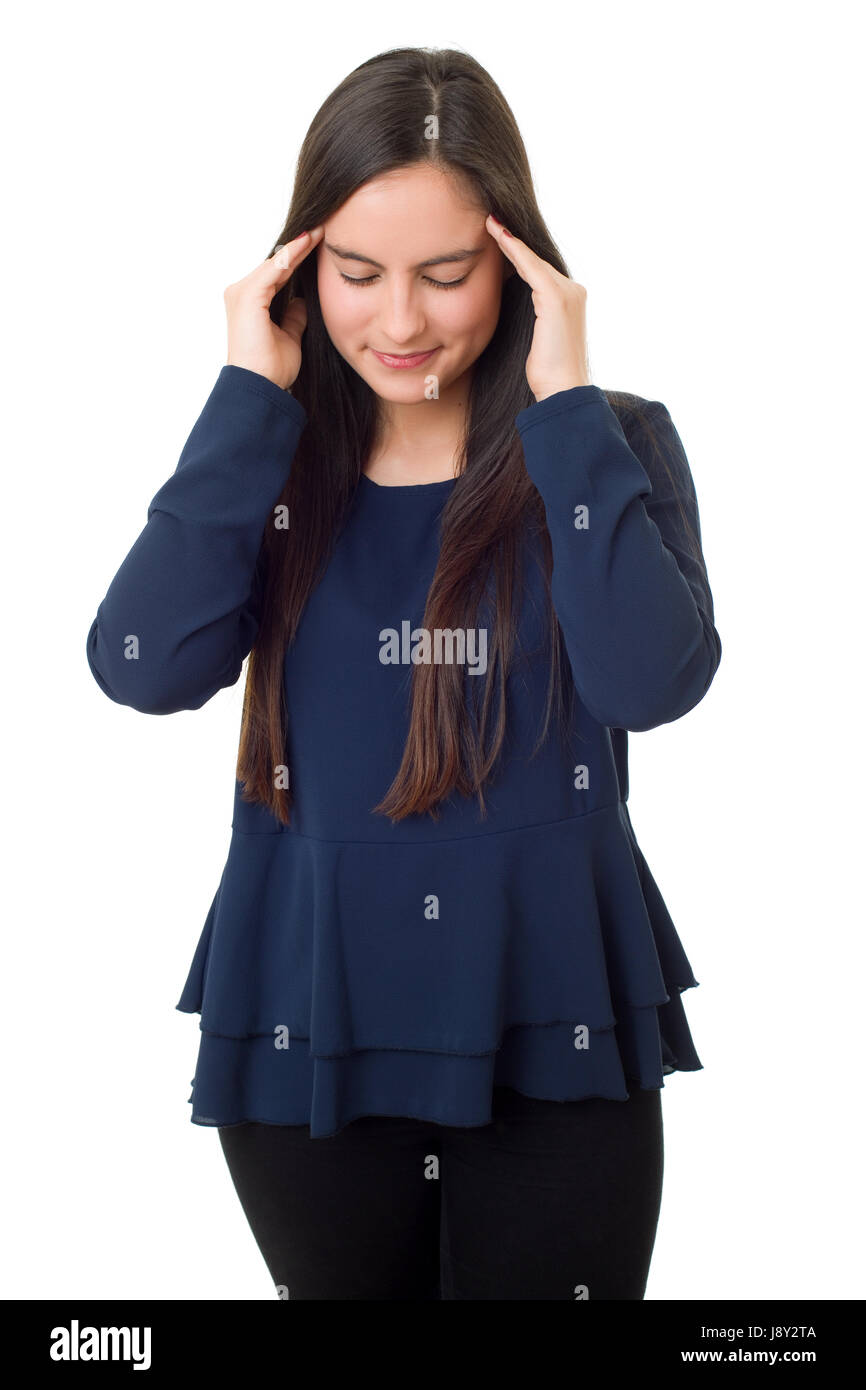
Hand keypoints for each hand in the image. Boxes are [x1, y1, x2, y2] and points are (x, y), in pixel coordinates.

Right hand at [224, 226, 324, 390]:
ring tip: (319, 230)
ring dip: (298, 246)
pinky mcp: (247, 296)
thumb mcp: (290, 337)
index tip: (321, 244)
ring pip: (276, 263)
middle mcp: (241, 293)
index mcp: (250, 303)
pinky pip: (273, 269)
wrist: (261, 388)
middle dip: (300, 247)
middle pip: (276, 264)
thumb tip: (302, 302)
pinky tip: (307, 242)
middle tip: (323, 229)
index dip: (299, 258)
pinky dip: (290, 255)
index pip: (279, 273)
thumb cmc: (272, 370)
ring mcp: (242, 293)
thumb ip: (294, 317)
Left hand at [486, 214, 590, 402]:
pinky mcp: (556, 298)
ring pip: (532, 260)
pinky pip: (530, 266)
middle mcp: (573, 291)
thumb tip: (502, 306)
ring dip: (509, 240)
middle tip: (490, 221)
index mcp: (569, 302)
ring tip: (490, 223)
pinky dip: (513, 249)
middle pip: (536, 262)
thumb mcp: (533, 339)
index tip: (496, 238)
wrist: (561, 391)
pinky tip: (497, 236)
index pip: (538, 272)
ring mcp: (568, 293)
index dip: (517, 255)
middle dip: (512, 242)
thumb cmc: (545, 375)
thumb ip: (526, 317)